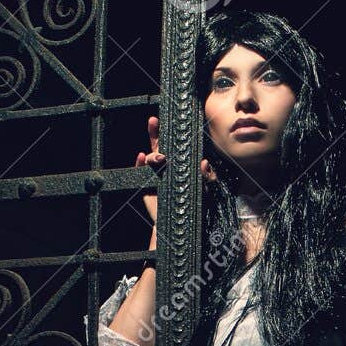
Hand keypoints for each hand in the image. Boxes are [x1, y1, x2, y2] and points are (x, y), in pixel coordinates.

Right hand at [135, 114, 216, 246]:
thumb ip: (206, 177)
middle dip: (155, 132)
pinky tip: (141, 157)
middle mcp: (165, 168)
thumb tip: (204, 163)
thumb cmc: (191, 205)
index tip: (166, 120)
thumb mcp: (203, 190)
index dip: (169, 133)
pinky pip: (140, 171)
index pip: (173, 146)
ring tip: (158, 157)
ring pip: (150, 158)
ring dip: (152, 153)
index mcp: (177, 166)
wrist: (178, 224)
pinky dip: (140, 163)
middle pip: (158, 146)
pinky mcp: (145, 187)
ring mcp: (154, 176)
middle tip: (154, 121)